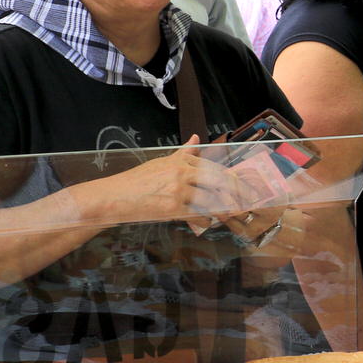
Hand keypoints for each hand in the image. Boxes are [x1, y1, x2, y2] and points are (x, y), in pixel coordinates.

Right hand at [82, 137, 246, 230]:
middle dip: (235, 193)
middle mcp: (182, 172)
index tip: (244, 187)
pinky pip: (197, 215)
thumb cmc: (137, 182)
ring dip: (222, 210)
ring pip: (211, 200)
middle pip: (218, 182)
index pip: (214, 168)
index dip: (232, 179)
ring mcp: (179, 189)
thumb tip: (196, 139)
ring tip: (228, 216)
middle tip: (246, 202)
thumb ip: (183, 154)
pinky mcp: (173, 207)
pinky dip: (204, 221)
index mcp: (181, 161)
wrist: (115, 197)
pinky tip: (205, 223)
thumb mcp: (161, 163)